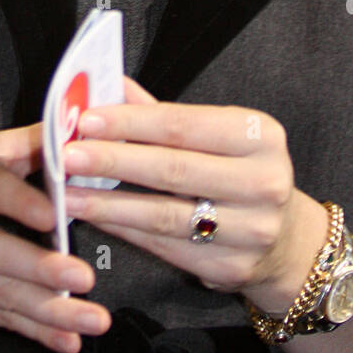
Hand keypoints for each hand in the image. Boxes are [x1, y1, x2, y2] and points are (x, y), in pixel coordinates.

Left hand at [62, 77, 328, 308]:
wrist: (285, 238)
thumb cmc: (239, 171)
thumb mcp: (217, 134)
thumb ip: (161, 113)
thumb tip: (108, 86)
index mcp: (260, 136)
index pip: (183, 125)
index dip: (130, 122)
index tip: (86, 120)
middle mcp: (263, 182)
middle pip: (173, 169)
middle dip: (113, 161)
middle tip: (67, 155)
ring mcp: (251, 230)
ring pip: (165, 215)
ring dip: (109, 203)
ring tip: (68, 192)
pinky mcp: (231, 266)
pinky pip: (165, 247)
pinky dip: (124, 230)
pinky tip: (96, 216)